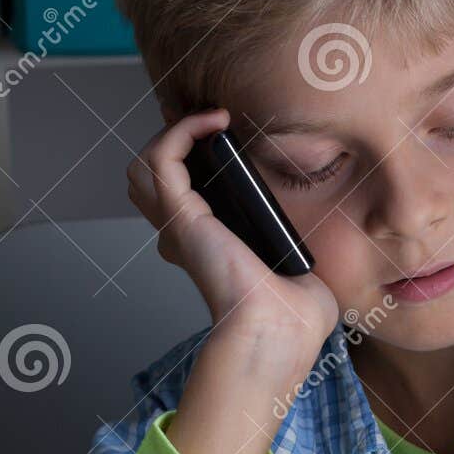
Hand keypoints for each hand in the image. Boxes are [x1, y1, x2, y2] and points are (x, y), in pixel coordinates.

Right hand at [126, 107, 338, 359]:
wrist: (281, 331)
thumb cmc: (295, 316)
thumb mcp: (299, 269)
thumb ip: (299, 249)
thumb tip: (309, 239)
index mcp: (213, 246)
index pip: (182, 198)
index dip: (194, 163)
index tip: (231, 140)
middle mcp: (189, 235)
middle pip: (150, 180)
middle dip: (175, 143)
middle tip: (216, 130)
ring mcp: (181, 226)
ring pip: (144, 168)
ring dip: (174, 133)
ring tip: (214, 123)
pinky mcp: (183, 217)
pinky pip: (162, 158)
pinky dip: (182, 130)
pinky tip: (215, 122)